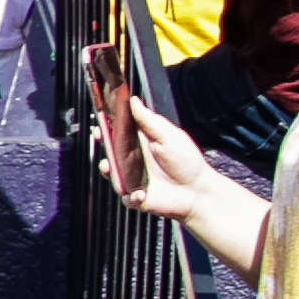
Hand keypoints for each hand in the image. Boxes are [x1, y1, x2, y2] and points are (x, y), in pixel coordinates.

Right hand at [98, 82, 214, 223]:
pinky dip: (131, 196)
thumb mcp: (168, 136)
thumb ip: (148, 120)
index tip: (100, 122)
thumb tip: (133, 100)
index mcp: (140, 142)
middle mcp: (133, 159)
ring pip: (112, 173)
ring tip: (110, 166)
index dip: (106, 126)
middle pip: (109, 150)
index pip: (118, 131)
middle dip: (101, 144)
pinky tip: (141, 193)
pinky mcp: (136, 196)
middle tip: (100, 139)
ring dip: (108, 170)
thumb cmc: (187, 162)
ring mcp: (132, 178)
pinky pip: (126, 197)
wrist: (198, 191)